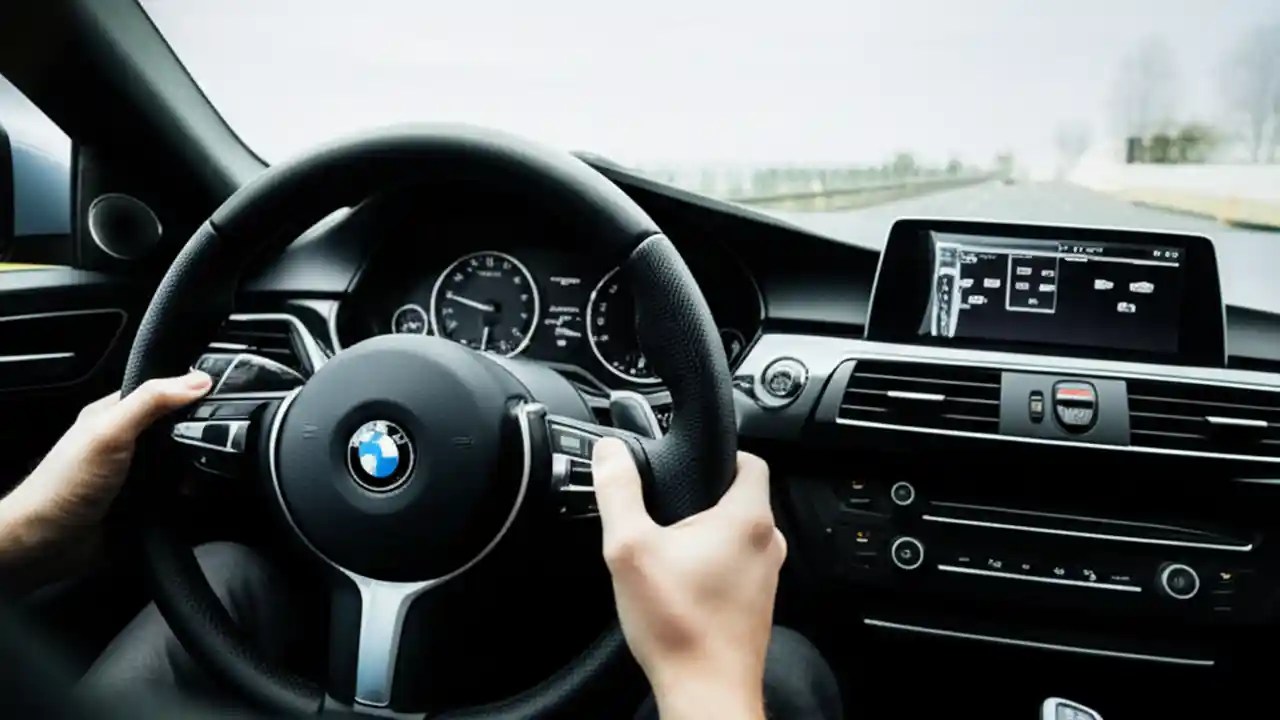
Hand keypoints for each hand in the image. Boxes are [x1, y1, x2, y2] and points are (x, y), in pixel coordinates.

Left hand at [0, 371, 211, 590]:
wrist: (48, 544)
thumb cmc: (68, 484)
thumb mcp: (110, 432)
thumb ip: (151, 402)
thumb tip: (200, 380)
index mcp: (116, 415)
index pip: (164, 393)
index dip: (192, 392)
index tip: (225, 397)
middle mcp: (129, 443)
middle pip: (179, 429)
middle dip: (201, 435)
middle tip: (224, 440)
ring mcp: (138, 475)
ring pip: (184, 463)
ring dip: (199, 468)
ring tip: (217, 470)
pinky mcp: (147, 504)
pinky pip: (181, 493)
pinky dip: (192, 494)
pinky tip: (203, 493)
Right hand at [592, 439, 784, 719]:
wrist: (705, 692)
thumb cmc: (678, 626)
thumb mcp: (630, 547)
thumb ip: (619, 491)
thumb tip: (610, 452)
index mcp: (748, 519)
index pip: (750, 461)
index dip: (720, 454)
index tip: (689, 462)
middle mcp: (768, 544)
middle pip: (741, 500)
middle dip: (704, 500)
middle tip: (664, 511)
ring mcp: (767, 577)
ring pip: (738, 537)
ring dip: (708, 536)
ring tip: (667, 551)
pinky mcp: (756, 604)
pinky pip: (737, 569)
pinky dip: (712, 568)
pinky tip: (679, 586)